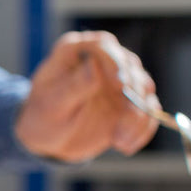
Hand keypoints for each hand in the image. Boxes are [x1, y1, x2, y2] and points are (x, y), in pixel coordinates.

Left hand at [15, 30, 158, 161]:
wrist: (47, 139)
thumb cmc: (42, 117)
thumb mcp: (53, 105)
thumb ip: (74, 86)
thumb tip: (95, 66)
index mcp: (74, 51)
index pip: (102, 45)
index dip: (115, 62)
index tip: (120, 85)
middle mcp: (100, 60)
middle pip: (129, 65)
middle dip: (134, 90)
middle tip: (127, 116)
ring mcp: (118, 79)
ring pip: (143, 87)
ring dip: (139, 114)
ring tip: (119, 141)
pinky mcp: (130, 101)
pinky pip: (148, 110)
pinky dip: (143, 128)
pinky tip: (125, 145)